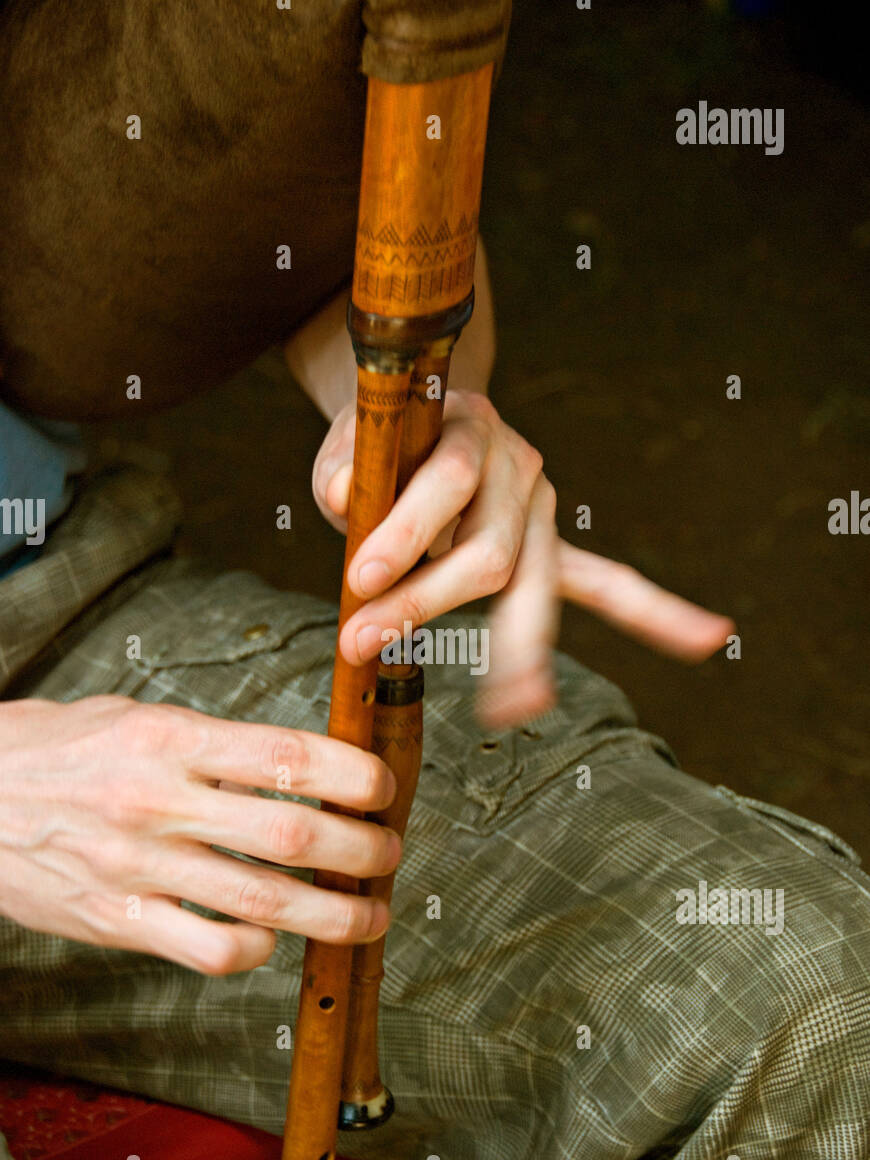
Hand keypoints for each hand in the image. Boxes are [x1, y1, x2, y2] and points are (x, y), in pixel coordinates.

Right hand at [0, 696, 401, 973]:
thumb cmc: (59, 751)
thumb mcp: (136, 718)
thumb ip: (215, 742)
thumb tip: (305, 763)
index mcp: (169, 739)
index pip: (286, 754)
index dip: (353, 775)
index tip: (382, 788)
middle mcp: (157, 801)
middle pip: (291, 833)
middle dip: (362, 849)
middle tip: (388, 853)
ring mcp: (137, 866)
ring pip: (264, 902)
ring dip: (336, 913)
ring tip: (370, 914)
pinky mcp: (116, 920)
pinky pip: (211, 949)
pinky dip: (259, 949)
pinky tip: (273, 939)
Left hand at [312, 390, 733, 726]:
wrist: (423, 415)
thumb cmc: (380, 445)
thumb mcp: (348, 448)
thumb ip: (342, 476)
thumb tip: (345, 502)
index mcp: (470, 429)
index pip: (448, 485)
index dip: (405, 534)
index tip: (359, 583)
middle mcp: (521, 467)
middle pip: (492, 550)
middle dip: (429, 602)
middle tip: (366, 642)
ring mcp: (544, 512)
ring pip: (536, 586)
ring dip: (519, 652)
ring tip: (515, 706)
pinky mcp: (552, 548)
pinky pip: (610, 583)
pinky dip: (658, 614)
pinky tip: (710, 637)